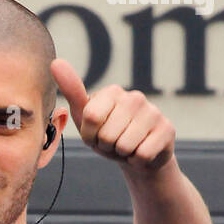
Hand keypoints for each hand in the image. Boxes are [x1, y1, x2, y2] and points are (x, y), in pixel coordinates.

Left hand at [51, 58, 174, 172]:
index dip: (90, 135)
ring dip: (122, 154)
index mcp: (112, 92)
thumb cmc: (109, 137)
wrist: (138, 157)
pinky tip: (142, 152)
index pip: (90, 118)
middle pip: (106, 136)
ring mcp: (153, 112)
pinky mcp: (167, 129)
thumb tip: (55, 63)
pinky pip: (142, 155)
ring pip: (125, 146)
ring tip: (128, 146)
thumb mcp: (86, 119)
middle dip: (106, 147)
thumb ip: (72, 92)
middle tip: (115, 143)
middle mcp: (134, 97)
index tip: (97, 134)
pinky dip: (138, 160)